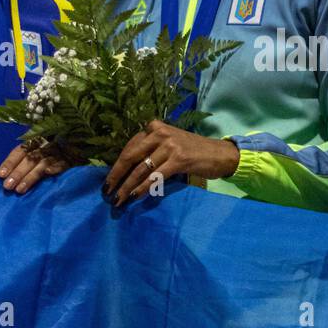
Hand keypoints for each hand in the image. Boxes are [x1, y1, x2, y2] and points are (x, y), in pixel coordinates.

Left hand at [0, 143, 68, 194]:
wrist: (76, 146)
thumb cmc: (50, 153)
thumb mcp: (36, 152)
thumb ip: (23, 161)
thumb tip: (5, 174)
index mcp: (35, 142)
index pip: (20, 151)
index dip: (10, 162)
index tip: (1, 174)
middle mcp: (45, 146)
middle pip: (30, 159)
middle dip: (18, 172)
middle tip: (8, 186)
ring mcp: (58, 152)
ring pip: (42, 164)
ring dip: (31, 176)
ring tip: (20, 190)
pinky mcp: (70, 159)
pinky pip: (63, 163)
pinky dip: (56, 167)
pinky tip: (49, 173)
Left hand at [103, 120, 239, 206]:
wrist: (221, 154)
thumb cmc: (193, 151)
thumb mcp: (169, 144)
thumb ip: (150, 151)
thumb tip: (126, 172)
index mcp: (154, 127)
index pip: (129, 148)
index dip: (116, 166)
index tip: (107, 182)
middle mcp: (160, 133)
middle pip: (130, 157)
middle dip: (116, 177)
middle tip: (106, 193)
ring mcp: (169, 145)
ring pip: (141, 169)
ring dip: (127, 187)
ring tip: (119, 200)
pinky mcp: (179, 159)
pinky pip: (155, 177)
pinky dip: (143, 188)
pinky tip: (135, 197)